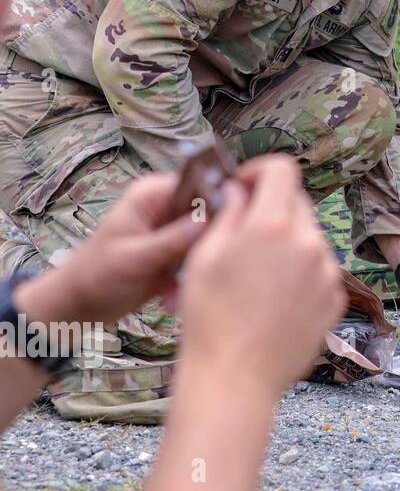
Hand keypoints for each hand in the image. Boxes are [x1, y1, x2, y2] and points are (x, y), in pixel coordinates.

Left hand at [14, 172, 203, 325]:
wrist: (79, 305)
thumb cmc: (96, 275)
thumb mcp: (135, 257)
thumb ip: (172, 239)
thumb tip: (210, 220)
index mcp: (153, 194)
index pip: (200, 185)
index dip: (220, 204)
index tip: (228, 231)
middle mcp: (167, 207)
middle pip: (209, 215)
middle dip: (206, 246)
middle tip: (198, 272)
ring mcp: (174, 231)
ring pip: (207, 241)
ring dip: (196, 268)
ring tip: (175, 294)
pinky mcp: (177, 253)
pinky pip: (198, 260)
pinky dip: (188, 281)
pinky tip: (171, 299)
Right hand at [175, 154, 344, 394]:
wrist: (235, 378)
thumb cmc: (209, 317)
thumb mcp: (204, 256)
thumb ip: (229, 213)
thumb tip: (239, 190)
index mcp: (273, 225)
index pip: (282, 169)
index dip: (259, 171)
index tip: (242, 186)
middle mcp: (310, 242)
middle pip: (297, 203)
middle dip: (271, 209)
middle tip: (243, 233)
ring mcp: (328, 272)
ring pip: (309, 239)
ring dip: (287, 244)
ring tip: (256, 276)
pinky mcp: (336, 299)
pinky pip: (319, 271)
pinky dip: (300, 274)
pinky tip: (274, 300)